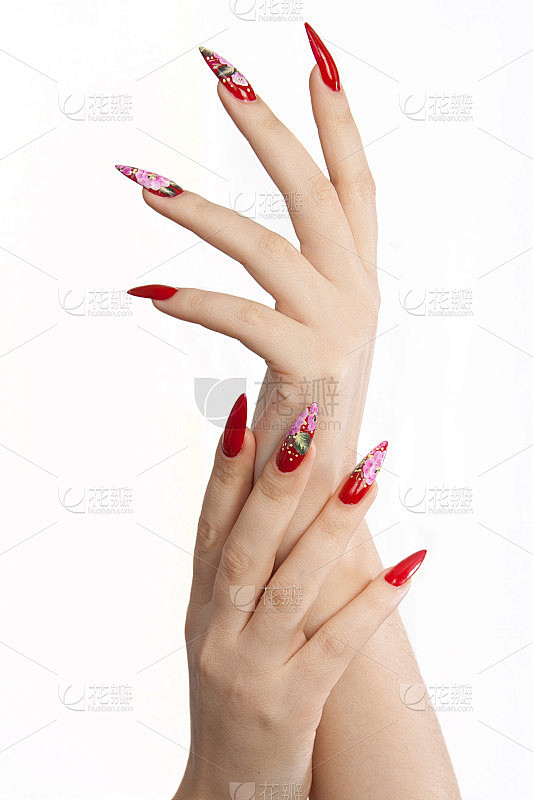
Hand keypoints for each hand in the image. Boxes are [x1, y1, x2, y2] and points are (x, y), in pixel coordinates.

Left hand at [119, 28, 379, 544]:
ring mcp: (340, 326)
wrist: (323, 492)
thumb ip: (307, 279)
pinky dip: (192, 301)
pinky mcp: (309, 364)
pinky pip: (242, 314)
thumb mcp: (318, 329)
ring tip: (141, 182)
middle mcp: (359, 291)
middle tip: (220, 71)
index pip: (355, 180)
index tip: (313, 55)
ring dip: (199, 210)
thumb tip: (274, 242)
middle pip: (317, 190)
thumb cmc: (309, 407)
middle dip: (269, 128)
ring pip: (268, 244)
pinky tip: (145, 295)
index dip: (337, 117)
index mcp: (360, 276)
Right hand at [174, 405, 424, 797]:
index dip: (224, 469)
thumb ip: (238, 570)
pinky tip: (408, 565)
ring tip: (368, 475)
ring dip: (330, 529)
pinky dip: (371, 603)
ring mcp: (251, 669)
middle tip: (305, 426)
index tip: (243, 411)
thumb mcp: (219, 629)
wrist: (227, 788)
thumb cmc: (233, 692)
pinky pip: (336, 646)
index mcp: (201, 605)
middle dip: (275, 486)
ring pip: (291, 589)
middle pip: (245, 549)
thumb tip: (272, 495)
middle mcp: (217, 631)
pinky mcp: (292, 705)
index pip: (209, 525)